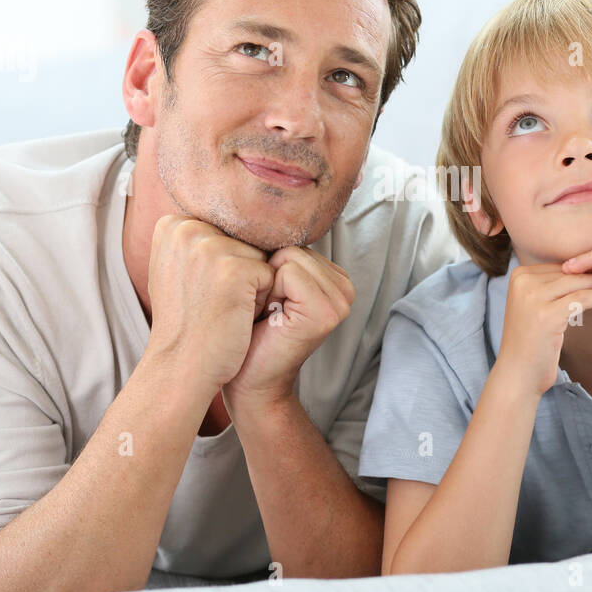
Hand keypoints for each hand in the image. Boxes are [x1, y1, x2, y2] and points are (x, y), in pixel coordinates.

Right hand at [145, 214, 273, 396]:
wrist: (181, 366)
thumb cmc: (185, 323)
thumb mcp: (177, 269)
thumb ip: (196, 240)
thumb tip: (232, 219)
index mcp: (171, 225)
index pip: (225, 230)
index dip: (221, 263)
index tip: (198, 289)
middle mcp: (187, 229)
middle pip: (243, 240)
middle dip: (238, 272)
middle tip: (211, 301)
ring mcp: (210, 248)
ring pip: (259, 257)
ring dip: (250, 285)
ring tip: (223, 308)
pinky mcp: (234, 269)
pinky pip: (269, 275)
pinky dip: (260, 299)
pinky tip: (234, 315)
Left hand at [222, 246, 355, 415]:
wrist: (247, 380)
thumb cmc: (247, 331)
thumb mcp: (265, 282)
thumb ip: (274, 251)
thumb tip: (248, 210)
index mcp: (334, 277)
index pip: (292, 241)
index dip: (266, 267)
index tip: (266, 300)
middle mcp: (345, 287)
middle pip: (291, 246)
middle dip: (266, 274)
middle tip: (265, 310)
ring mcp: (340, 301)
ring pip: (288, 256)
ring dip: (265, 284)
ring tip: (268, 314)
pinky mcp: (327, 313)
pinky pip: (287, 272)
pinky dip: (268, 293)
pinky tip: (271, 319)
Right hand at [494, 263, 591, 395]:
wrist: (518, 375)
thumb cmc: (532, 344)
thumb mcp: (537, 308)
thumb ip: (553, 288)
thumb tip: (588, 271)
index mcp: (519, 276)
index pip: (562, 266)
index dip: (590, 266)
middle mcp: (522, 281)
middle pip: (571, 272)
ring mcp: (532, 297)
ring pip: (579, 283)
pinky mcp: (546, 315)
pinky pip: (582, 299)